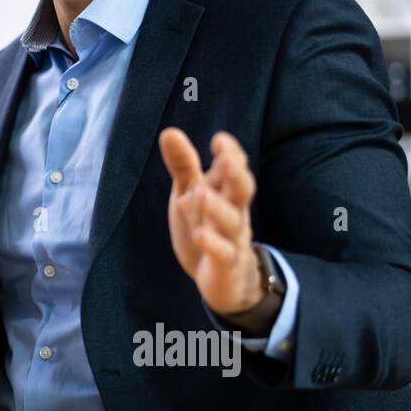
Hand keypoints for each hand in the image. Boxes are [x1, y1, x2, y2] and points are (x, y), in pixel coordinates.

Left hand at [159, 128, 275, 332]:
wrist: (225, 279)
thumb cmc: (207, 225)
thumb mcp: (191, 193)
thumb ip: (183, 165)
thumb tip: (169, 131)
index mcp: (225, 192)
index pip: (233, 169)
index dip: (230, 154)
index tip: (219, 139)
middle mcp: (234, 212)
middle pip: (241, 191)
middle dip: (235, 175)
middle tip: (226, 159)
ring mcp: (233, 239)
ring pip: (231, 222)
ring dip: (218, 209)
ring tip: (201, 195)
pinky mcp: (227, 265)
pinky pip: (224, 254)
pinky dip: (213, 244)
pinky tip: (200, 235)